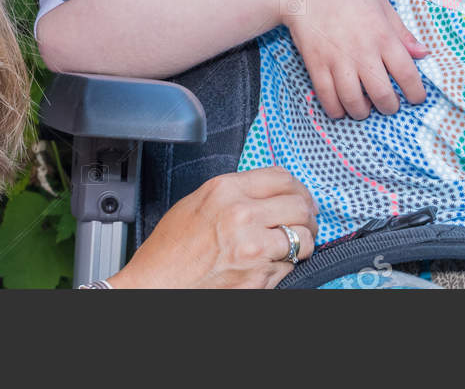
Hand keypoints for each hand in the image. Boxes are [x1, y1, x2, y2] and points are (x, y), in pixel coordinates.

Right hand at [110, 167, 318, 288]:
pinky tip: (273, 262)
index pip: (281, 177)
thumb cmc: (170, 250)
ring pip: (304, 237)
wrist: (157, 287)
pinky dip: (288, 264)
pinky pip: (290, 265)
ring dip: (304, 241)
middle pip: (299, 204)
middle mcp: (241, 214)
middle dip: (307, 214)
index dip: (296, 187)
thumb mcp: (196, 203)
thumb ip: (232, 193)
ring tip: (295, 243)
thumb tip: (266, 192)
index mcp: (224, 190)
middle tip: (305, 221)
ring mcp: (252, 247)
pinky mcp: (259, 276)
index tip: (299, 196)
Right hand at [279, 0, 429, 118]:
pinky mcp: (316, 65)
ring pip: (354, 103)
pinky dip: (336, 110)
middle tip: (389, 104)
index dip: (415, 93)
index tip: (416, 97)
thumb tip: (423, 53)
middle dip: (390, 107)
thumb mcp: (381, 4)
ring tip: (365, 107)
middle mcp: (362, 52)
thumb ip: (402, 32)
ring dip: (363, 112)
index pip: (407, 75)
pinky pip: (328, 98)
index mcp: (383, 36)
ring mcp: (337, 60)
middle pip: (382, 96)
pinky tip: (342, 107)